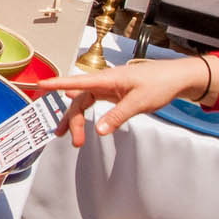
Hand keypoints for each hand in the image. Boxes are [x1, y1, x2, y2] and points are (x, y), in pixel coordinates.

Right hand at [38, 56, 211, 143]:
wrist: (176, 78)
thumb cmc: (160, 83)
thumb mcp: (139, 102)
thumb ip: (117, 116)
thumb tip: (99, 130)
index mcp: (108, 78)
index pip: (78, 82)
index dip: (58, 84)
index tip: (42, 85)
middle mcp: (105, 81)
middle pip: (79, 99)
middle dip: (72, 119)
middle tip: (73, 140)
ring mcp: (108, 86)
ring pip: (84, 102)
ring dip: (77, 119)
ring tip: (71, 137)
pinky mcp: (114, 92)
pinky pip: (93, 102)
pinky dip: (87, 113)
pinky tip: (82, 120)